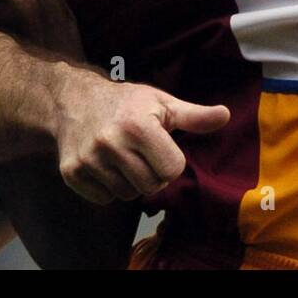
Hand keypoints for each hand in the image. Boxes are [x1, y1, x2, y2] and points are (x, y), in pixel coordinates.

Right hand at [50, 67, 230, 203]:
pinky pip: (104, 198)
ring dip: (129, 181)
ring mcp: (89, 160)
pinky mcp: (71, 173)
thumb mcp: (161, 104)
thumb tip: (226, 115)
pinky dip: (108, 187)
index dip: (171, 161)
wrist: (73, 99)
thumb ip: (194, 116)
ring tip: (122, 157)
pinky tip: (105, 164)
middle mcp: (111, 143)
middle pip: (150, 186)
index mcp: (137, 126)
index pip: (171, 170)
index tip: (160, 147)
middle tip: (141, 153)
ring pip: (127, 194)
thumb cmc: (126, 103)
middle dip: (151, 173)